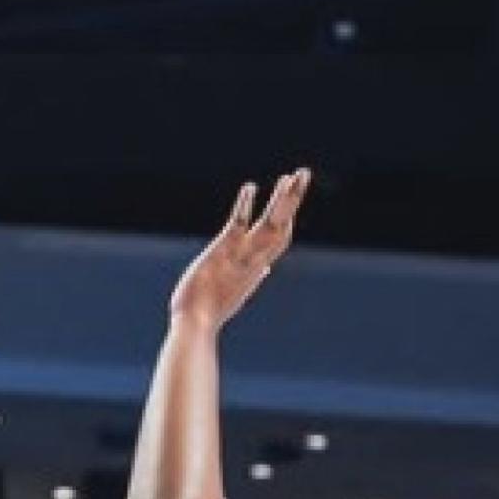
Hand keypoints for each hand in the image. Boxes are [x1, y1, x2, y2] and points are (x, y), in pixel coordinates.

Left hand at [168, 169, 310, 330]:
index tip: (293, 199)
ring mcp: (241, 255)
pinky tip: (250, 187)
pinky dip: (245, 205)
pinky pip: (239, 223)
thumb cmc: (208, 314)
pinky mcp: (223, 251)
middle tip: (304, 173)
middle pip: (282, 224)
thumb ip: (252, 278)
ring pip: (270, 222)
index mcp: (256, 268)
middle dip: (294, 198)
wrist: (195, 326)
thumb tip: (265, 270)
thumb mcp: (233, 293)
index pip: (278, 240)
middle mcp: (254, 259)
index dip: (288, 219)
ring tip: (293, 175)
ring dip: (283, 198)